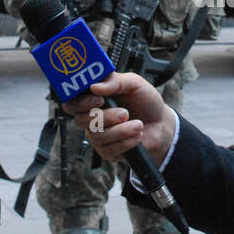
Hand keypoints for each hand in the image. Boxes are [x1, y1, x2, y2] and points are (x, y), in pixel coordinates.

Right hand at [62, 71, 176, 164]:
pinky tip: (137, 136)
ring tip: (138, 124)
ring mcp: (98, 136)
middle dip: (105, 117)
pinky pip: (108, 149)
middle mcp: (92, 118)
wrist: (161, 123)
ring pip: (97, 135)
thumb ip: (115, 81)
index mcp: (94, 99)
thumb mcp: (134, 84)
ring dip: (121, 130)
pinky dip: (126, 142)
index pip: (72, 102)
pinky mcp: (107, 152)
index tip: (98, 100)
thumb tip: (95, 85)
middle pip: (82, 120)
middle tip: (124, 113)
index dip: (80, 102)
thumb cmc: (146, 102)